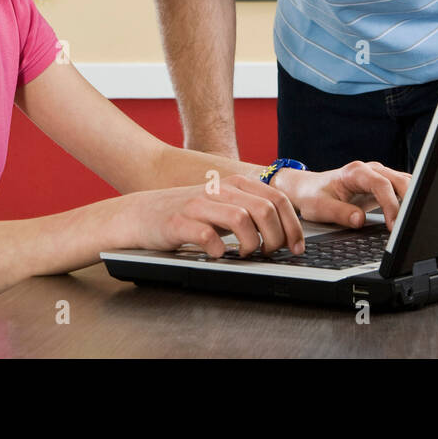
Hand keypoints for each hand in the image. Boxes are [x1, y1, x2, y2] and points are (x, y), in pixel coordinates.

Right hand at [124, 174, 306, 256]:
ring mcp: (198, 204)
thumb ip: (251, 208)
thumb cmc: (188, 214)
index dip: (293, 226)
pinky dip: (219, 250)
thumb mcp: (223, 203)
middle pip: (265, 210)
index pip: (278, 199)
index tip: (296, 247)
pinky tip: (218, 255)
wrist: (141, 214)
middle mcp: (219, 189)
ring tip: (245, 255)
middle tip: (269, 254)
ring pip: (241, 219)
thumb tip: (288, 230)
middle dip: (275, 238)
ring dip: (251, 244)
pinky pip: (207, 236)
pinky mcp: (178, 222)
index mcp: (235, 184)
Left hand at [270, 161, 412, 229]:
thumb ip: (339, 213)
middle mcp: (370, 170)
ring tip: (412, 223)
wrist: (309, 188)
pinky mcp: (383, 184)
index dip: (391, 204)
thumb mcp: (320, 207)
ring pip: (404, 183)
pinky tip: (410, 215)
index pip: (381, 184)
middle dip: (408, 202)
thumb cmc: (313, 195)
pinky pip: (401, 189)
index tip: (394, 225)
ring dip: (411, 200)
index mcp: (355, 172)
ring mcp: (379, 175)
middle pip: (399, 180)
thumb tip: (359, 220)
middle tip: (408, 227)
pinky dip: (409, 200)